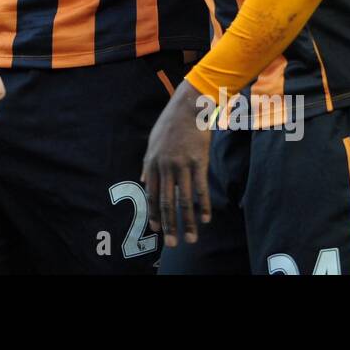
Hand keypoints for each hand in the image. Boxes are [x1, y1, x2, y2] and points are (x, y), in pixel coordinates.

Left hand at [142, 83, 211, 247]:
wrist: (187, 106)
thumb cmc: (169, 124)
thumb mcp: (152, 143)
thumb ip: (147, 164)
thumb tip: (142, 182)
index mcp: (152, 163)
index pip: (151, 195)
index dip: (154, 215)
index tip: (157, 231)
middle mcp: (165, 167)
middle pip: (167, 202)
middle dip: (170, 226)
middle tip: (173, 244)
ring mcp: (183, 165)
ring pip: (185, 200)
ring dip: (189, 222)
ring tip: (192, 238)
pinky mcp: (199, 162)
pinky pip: (201, 189)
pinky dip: (203, 206)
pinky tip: (206, 219)